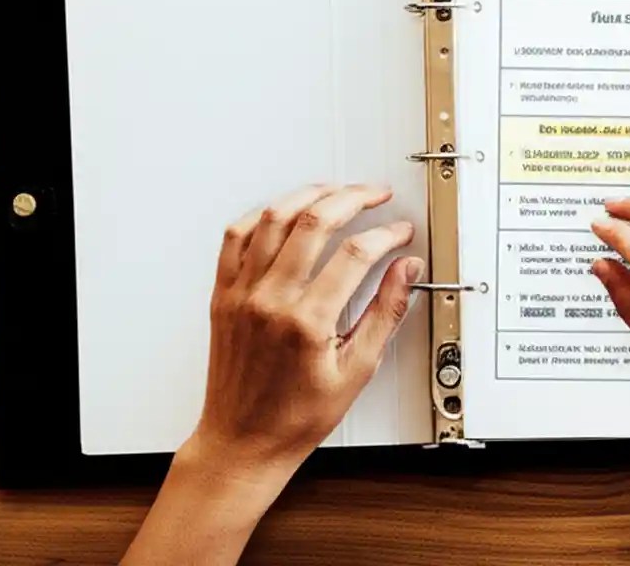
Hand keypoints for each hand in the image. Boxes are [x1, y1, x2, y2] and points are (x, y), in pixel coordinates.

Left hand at [124, 183, 423, 565]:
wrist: (243, 440)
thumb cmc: (296, 416)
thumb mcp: (357, 370)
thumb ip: (385, 313)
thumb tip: (406, 271)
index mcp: (308, 322)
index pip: (356, 254)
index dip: (386, 234)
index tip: (400, 232)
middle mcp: (270, 300)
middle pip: (314, 222)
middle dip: (351, 198)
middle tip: (374, 195)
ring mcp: (242, 294)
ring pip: (273, 219)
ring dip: (308, 195)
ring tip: (334, 190)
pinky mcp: (223, 295)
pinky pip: (235, 238)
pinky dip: (260, 215)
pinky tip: (281, 211)